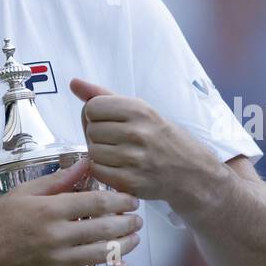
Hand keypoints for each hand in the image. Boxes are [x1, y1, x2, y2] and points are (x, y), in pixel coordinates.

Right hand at [0, 157, 141, 265]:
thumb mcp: (23, 192)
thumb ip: (58, 179)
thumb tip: (86, 163)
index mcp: (50, 210)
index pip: (97, 202)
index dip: (121, 200)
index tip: (132, 200)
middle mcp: (57, 236)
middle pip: (106, 228)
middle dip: (128, 223)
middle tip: (138, 219)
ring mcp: (57, 262)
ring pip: (103, 254)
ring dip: (125, 246)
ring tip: (134, 238)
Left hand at [70, 78, 217, 202]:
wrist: (191, 172)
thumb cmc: (162, 138)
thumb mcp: (140, 110)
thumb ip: (104, 96)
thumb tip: (74, 83)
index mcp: (140, 110)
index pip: (92, 107)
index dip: (96, 115)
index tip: (110, 121)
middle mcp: (137, 132)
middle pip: (91, 130)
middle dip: (99, 135)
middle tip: (118, 140)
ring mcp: (134, 159)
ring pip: (92, 151)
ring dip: (101, 153)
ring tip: (120, 154)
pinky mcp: (130, 182)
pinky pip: (97, 171)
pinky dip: (104, 170)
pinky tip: (119, 168)